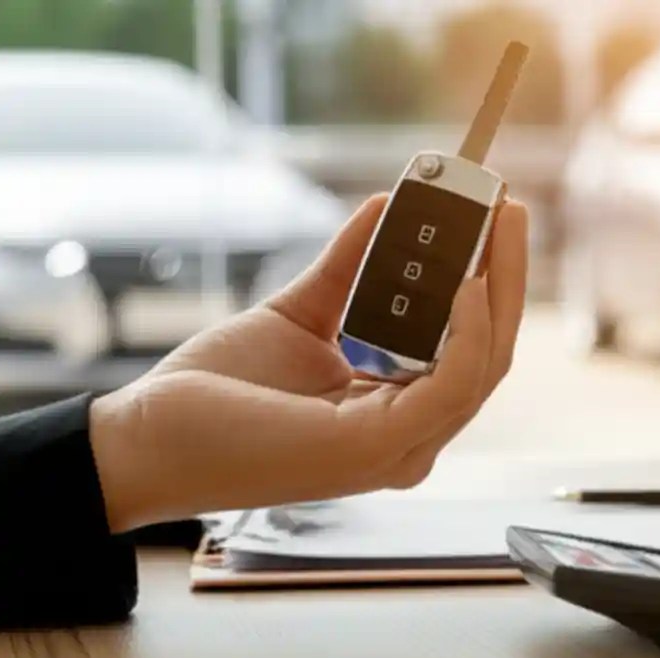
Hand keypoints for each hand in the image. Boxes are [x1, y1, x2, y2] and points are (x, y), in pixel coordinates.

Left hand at [90, 195, 528, 532]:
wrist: (147, 439)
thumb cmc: (216, 395)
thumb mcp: (298, 315)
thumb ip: (349, 268)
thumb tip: (389, 206)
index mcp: (395, 413)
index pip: (466, 348)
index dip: (489, 285)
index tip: (492, 222)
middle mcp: (410, 437)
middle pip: (490, 353)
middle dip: (509, 276)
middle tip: (512, 209)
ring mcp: (400, 449)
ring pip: (485, 366)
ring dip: (501, 289)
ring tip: (500, 226)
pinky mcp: (380, 447)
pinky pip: (453, 384)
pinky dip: (470, 331)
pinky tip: (468, 283)